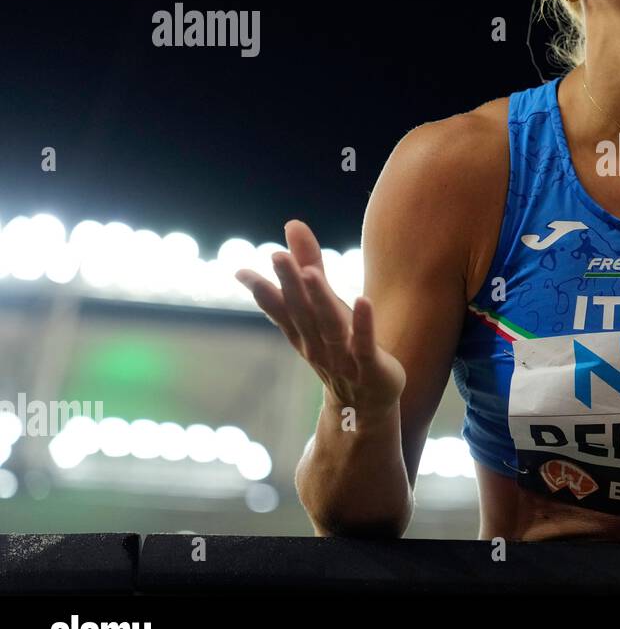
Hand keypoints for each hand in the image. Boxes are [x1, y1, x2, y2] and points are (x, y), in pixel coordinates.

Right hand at [234, 219, 405, 414]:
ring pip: (329, 325)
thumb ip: (309, 263)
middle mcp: (317, 345)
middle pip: (301, 312)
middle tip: (276, 255)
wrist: (367, 404)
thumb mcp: (324, 306)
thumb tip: (292, 223)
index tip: (240, 271)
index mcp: (303, 333)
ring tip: (312, 273)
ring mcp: (343, 358)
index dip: (262, 291)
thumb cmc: (342, 347)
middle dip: (289, 284)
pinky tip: (363, 300)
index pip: (280, 310)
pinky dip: (364, 324)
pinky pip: (365, 344)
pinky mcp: (370, 367)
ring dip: (320, 299)